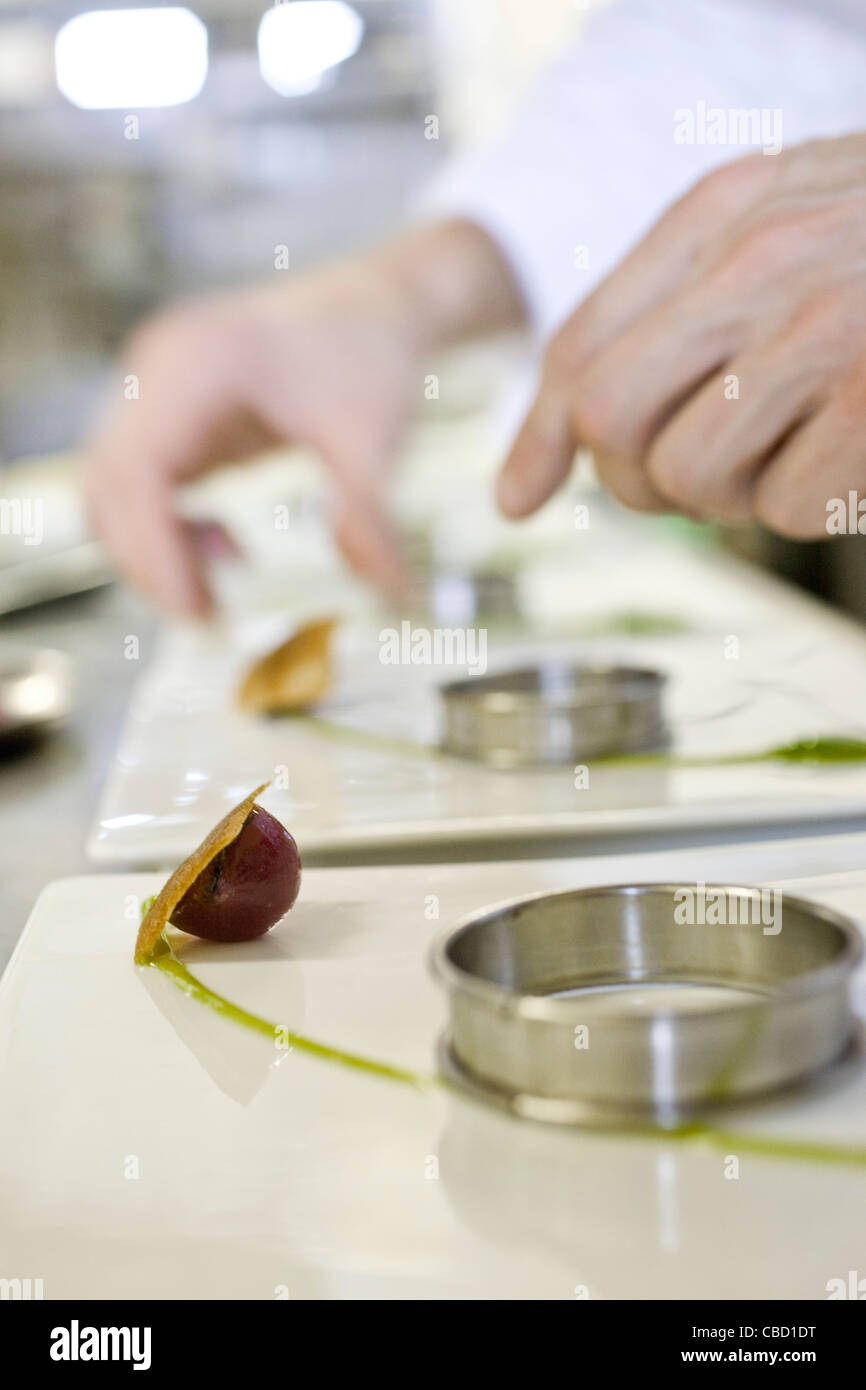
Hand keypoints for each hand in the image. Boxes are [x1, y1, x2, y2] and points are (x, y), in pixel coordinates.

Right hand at [84, 220, 523, 615]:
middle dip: (148, 562)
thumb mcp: (372, 441)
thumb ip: (369, 519)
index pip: (137, 469)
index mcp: (199, 360)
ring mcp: (153, 385)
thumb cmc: (372, 358)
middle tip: (207, 622)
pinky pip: (137, 483)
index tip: (197, 612)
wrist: (375, 305)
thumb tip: (391, 597)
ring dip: (152, 550)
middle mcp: (158, 366)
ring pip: (113, 488)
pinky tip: (226, 548)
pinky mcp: (164, 409)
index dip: (153, 550)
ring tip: (217, 592)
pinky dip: (165, 529)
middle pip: (109, 483)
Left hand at [498, 134, 865, 537]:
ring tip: (793, 448)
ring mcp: (827, 327)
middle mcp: (762, 261)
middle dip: (636, 474)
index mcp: (725, 212)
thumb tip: (534, 471)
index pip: (581, 346)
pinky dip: (810, 505)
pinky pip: (782, 507)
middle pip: (611, 420)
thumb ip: (670, 319)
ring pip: (689, 477)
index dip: (542, 434)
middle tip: (698, 472)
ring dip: (730, 495)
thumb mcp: (782, 237)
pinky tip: (852, 453)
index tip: (519, 497)